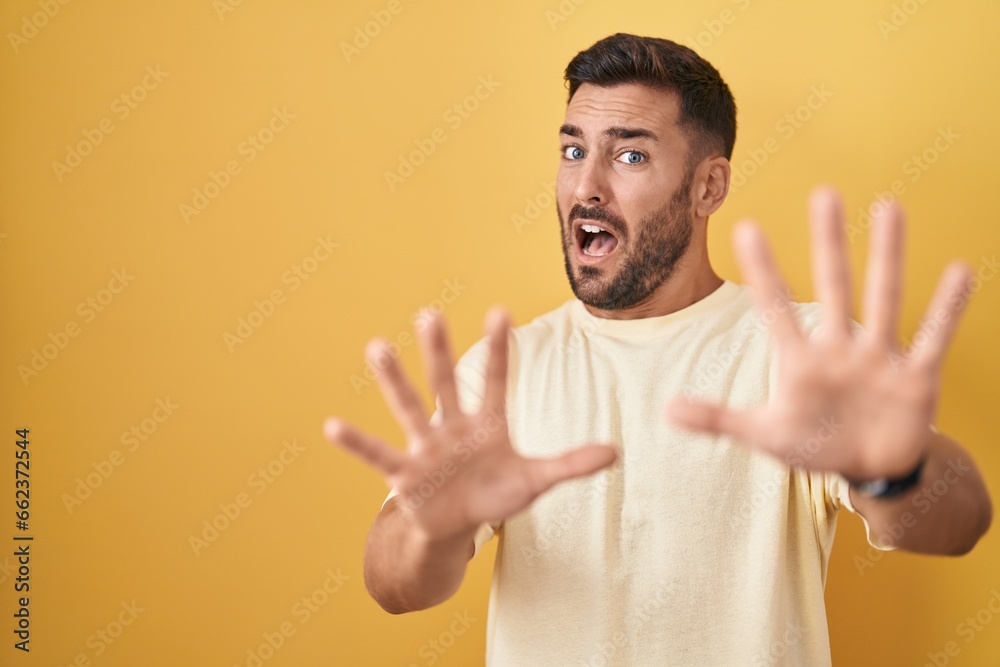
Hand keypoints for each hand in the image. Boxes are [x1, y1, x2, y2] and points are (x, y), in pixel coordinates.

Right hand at [324, 306, 617, 541]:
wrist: (457, 526)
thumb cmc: (496, 495)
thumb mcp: (535, 481)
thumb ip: (570, 465)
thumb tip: (616, 452)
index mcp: (487, 424)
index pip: (495, 380)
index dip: (497, 349)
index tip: (499, 311)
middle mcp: (453, 427)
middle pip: (446, 383)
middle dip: (439, 350)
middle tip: (430, 312)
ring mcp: (426, 448)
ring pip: (409, 407)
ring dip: (393, 380)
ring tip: (377, 346)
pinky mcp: (404, 475)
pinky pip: (378, 455)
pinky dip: (357, 443)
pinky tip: (332, 425)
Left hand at [665, 187, 972, 479]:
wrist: (868, 468)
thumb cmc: (814, 443)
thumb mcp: (763, 434)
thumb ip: (717, 419)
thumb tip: (665, 409)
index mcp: (799, 361)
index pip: (775, 308)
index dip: (763, 271)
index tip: (747, 227)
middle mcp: (839, 348)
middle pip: (833, 286)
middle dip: (828, 243)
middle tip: (824, 192)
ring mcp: (878, 359)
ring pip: (883, 298)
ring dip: (888, 255)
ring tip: (888, 206)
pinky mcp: (915, 378)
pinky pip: (933, 338)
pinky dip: (947, 309)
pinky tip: (961, 270)